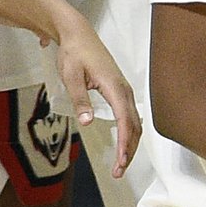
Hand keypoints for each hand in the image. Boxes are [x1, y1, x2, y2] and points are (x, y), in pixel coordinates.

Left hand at [54, 17, 143, 171]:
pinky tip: (124, 143)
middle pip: (134, 126)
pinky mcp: (120, 90)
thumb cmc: (74, 53)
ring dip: (131, 144)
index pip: (125, 121)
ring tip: (121, 163)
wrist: (78, 35)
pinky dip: (130, 133)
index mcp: (114, 87)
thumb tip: (87, 122)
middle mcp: (124, 90)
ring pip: (134, 122)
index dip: (125, 143)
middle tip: (119, 172)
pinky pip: (130, 116)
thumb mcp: (71, 76)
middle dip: (130, 151)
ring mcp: (124, 90)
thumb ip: (80, 99)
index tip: (121, 162)